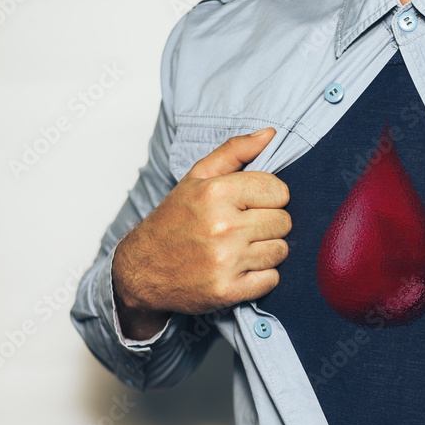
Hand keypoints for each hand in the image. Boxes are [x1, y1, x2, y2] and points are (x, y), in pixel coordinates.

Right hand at [111, 127, 291, 339]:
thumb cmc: (174, 221)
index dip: (270, 198)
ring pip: (281, 251)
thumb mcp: (197, 178)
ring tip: (242, 248)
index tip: (252, 205)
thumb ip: (235, 152)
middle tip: (245, 228)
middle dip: (269, 224)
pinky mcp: (228, 290)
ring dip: (267, 250)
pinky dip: (261, 276)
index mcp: (216, 193)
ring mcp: (225, 261)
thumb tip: (270, 133)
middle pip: (284, 221)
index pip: (279, 191)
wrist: (141, 270)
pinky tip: (240, 269)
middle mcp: (222, 226)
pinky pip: (272, 279)